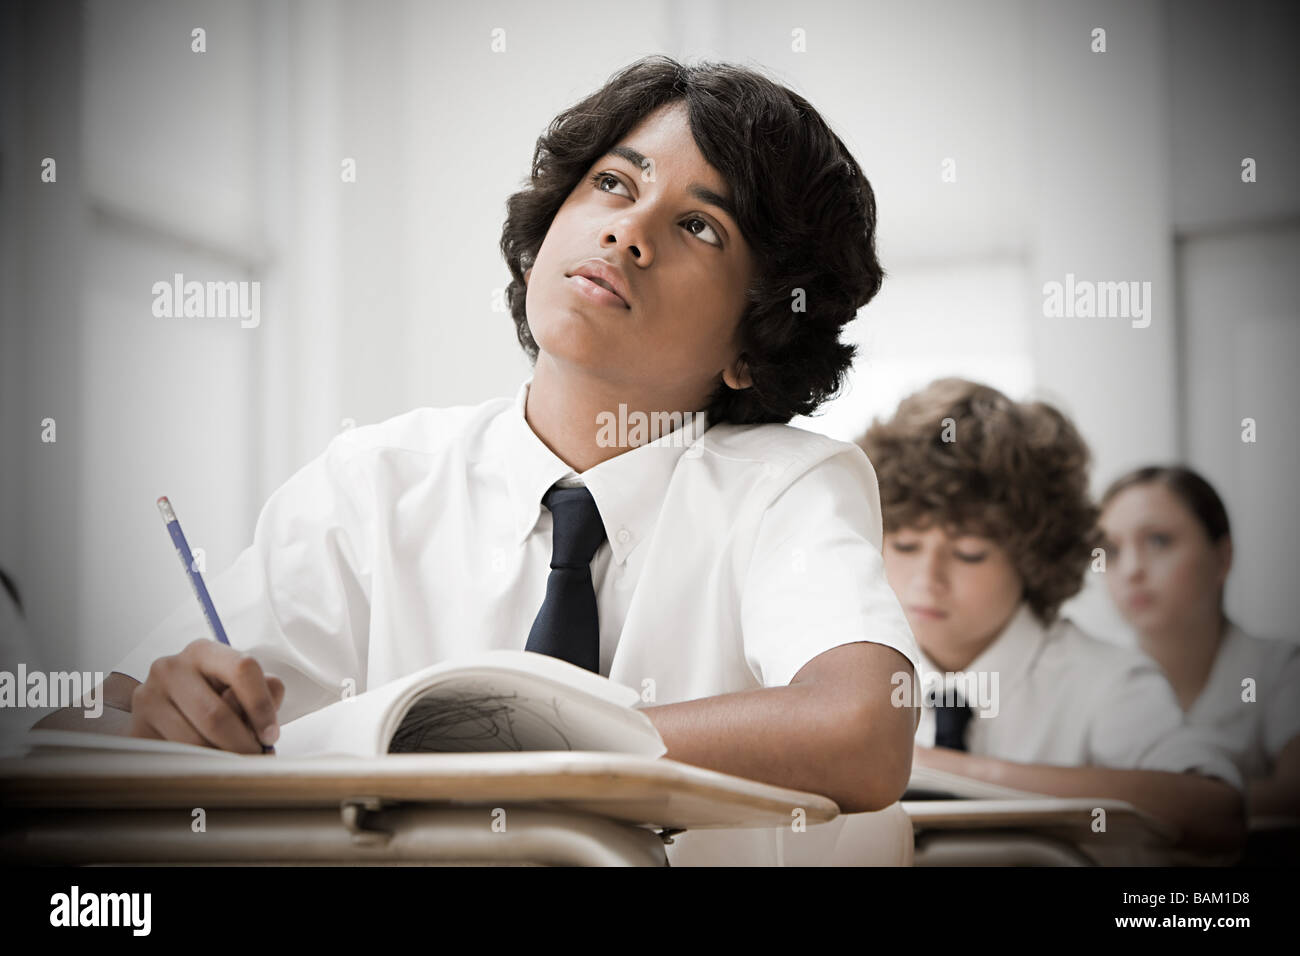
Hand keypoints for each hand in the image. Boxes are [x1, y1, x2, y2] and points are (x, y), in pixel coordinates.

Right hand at [129, 639, 285, 753]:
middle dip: (243, 744)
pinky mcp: (136, 729)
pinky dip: (199, 766)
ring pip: (195, 742)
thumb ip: (265, 693)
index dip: (262, 706)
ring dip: (222, 759)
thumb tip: (267, 723)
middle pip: (216, 715)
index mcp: (203, 651)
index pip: (243, 669)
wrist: (171, 711)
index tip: (270, 735)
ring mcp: (148, 698)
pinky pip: (176, 756)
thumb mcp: (244, 687)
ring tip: (234, 761)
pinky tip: (209, 763)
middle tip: (255, 758)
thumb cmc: (217, 696)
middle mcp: (170, 668)